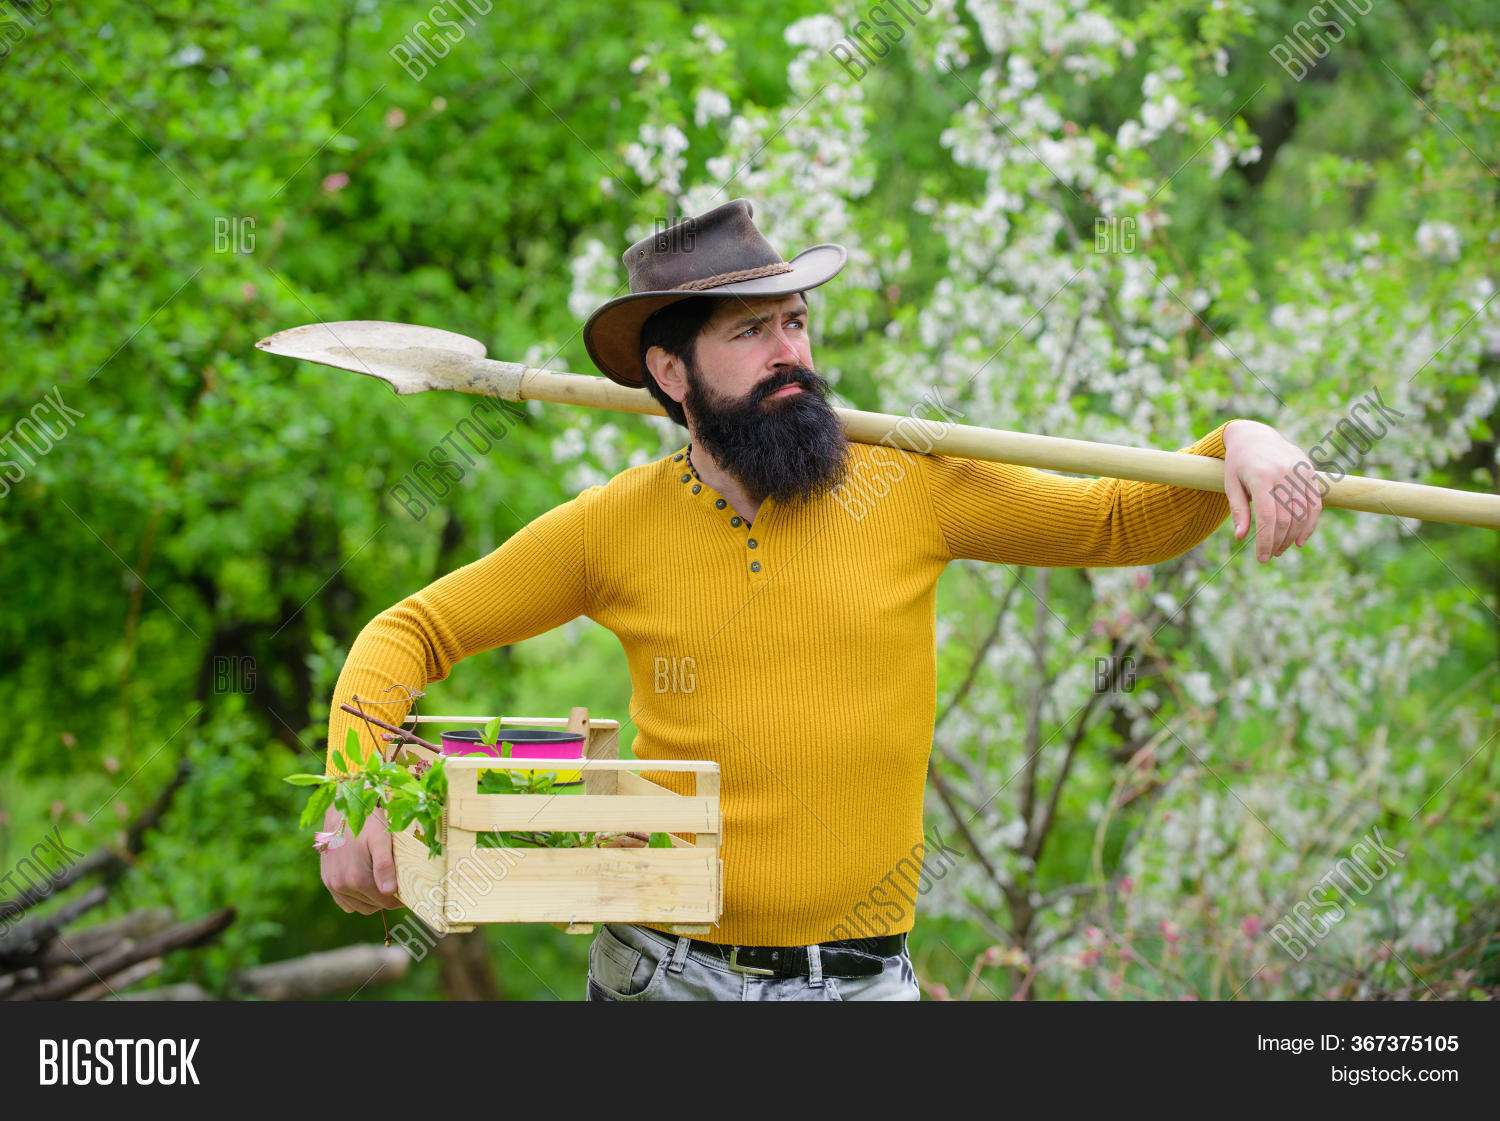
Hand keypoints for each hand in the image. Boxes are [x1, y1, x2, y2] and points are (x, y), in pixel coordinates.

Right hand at [319, 804, 400, 914]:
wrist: (341, 808)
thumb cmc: (366, 821)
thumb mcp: (381, 839)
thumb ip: (385, 866)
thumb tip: (389, 892)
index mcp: (357, 879)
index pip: (386, 903)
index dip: (399, 898)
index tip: (409, 890)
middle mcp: (341, 886)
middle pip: (373, 906)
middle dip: (386, 898)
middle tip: (398, 883)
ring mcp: (332, 884)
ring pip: (359, 906)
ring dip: (372, 899)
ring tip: (382, 881)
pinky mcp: (327, 879)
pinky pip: (344, 901)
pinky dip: (356, 897)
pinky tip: (365, 883)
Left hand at [1222, 419, 1323, 561]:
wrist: (1255, 436)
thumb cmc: (1238, 464)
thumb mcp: (1231, 484)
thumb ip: (1238, 510)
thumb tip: (1241, 537)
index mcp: (1260, 477)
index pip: (1267, 517)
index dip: (1266, 540)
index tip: (1262, 557)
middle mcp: (1283, 474)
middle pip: (1286, 517)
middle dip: (1279, 541)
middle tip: (1271, 554)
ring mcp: (1299, 472)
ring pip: (1303, 513)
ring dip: (1294, 536)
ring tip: (1282, 548)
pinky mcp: (1310, 472)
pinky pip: (1315, 503)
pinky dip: (1310, 523)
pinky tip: (1301, 539)